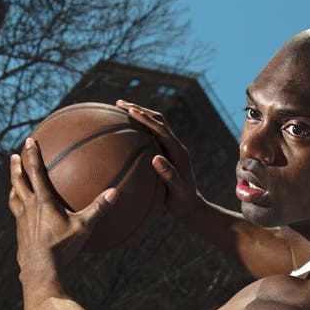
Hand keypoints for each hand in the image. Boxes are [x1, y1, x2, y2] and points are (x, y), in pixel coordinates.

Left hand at [9, 138, 117, 271]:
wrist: (39, 267)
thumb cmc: (62, 246)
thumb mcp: (83, 227)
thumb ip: (98, 209)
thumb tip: (115, 192)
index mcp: (42, 201)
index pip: (35, 172)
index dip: (32, 155)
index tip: (29, 141)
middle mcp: (28, 207)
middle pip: (18, 182)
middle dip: (16, 167)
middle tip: (14, 156)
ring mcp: (21, 220)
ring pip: (14, 198)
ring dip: (13, 187)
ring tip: (14, 182)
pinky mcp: (20, 233)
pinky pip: (17, 215)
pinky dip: (18, 208)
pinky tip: (22, 213)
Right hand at [116, 99, 198, 217]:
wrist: (190, 206)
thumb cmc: (183, 201)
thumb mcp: (178, 190)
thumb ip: (170, 175)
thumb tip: (156, 159)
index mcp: (178, 151)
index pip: (161, 129)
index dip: (145, 119)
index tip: (130, 110)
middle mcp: (175, 146)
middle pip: (158, 121)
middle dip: (139, 110)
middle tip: (118, 103)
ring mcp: (170, 148)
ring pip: (155, 125)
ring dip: (140, 115)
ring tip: (120, 109)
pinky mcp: (165, 153)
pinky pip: (152, 135)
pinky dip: (140, 128)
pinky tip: (126, 128)